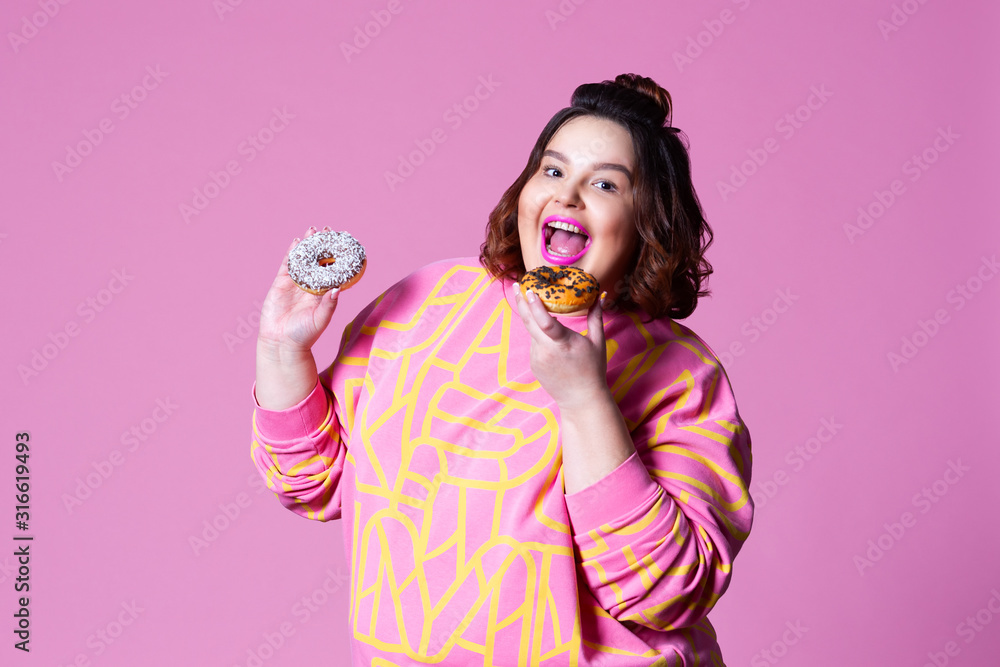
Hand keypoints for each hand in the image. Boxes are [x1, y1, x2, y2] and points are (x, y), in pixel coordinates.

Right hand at [258, 226, 340, 353]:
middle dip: (323, 245)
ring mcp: (296, 284)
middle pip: (318, 261)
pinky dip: (291, 253)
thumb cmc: (304, 335)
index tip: (343, 243)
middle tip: (328, 230)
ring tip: (313, 230)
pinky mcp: (281, 283)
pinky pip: (287, 265)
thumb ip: (329, 304)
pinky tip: (296, 242)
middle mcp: (311, 286)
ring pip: (303, 259)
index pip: (332, 270)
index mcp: (323, 293)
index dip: (337, 257)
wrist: (281, 342)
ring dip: (308, 245)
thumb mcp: (321, 319)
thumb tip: (338, 287)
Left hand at [512, 286, 609, 409]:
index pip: (545, 321)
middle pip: (528, 322)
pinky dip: (538, 334)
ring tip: (532, 300)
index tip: (530, 290)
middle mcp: (546, 350)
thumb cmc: (592, 370)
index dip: (535, 305)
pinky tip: (546, 332)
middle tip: (517, 285)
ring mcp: (537, 358)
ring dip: (532, 317)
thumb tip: (602, 295)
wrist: (580, 399)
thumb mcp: (598, 342)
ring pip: (532, 332)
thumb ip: (596, 316)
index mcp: (563, 343)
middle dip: (521, 301)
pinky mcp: (533, 364)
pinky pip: (534, 343)